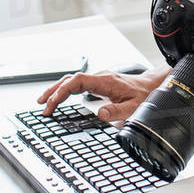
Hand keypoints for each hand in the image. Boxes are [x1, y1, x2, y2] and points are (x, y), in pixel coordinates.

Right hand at [38, 68, 166, 119]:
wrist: (151, 86)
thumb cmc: (143, 95)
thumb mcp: (134, 107)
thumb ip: (117, 111)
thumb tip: (100, 114)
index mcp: (105, 81)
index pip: (77, 81)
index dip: (62, 91)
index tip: (52, 103)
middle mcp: (99, 78)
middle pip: (70, 80)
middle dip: (53, 91)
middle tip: (42, 106)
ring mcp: (97, 80)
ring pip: (71, 81)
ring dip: (57, 90)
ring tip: (43, 102)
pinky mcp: (98, 84)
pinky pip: (77, 84)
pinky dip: (65, 90)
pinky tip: (59, 98)